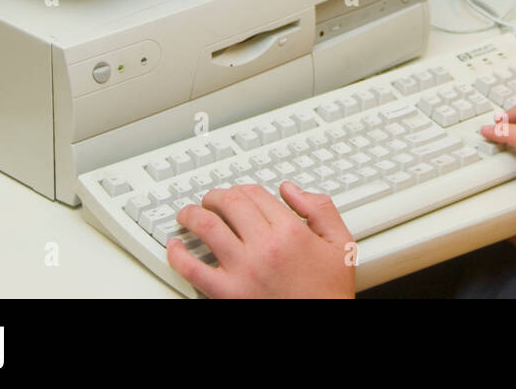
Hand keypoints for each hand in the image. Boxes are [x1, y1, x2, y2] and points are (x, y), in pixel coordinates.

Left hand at [167, 183, 355, 297]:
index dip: (242, 189)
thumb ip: (320, 208)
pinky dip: (177, 254)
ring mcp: (242, 270)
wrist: (323, 326)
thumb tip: (290, 189)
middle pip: (229, 203)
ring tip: (187, 215)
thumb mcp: (340, 243)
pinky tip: (175, 246)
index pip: (254, 194)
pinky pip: (191, 269)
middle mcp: (264, 247)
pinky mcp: (227, 294)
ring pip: (206, 227)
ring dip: (191, 215)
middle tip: (210, 200)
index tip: (237, 195)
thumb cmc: (328, 291)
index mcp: (290, 231)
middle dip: (214, 196)